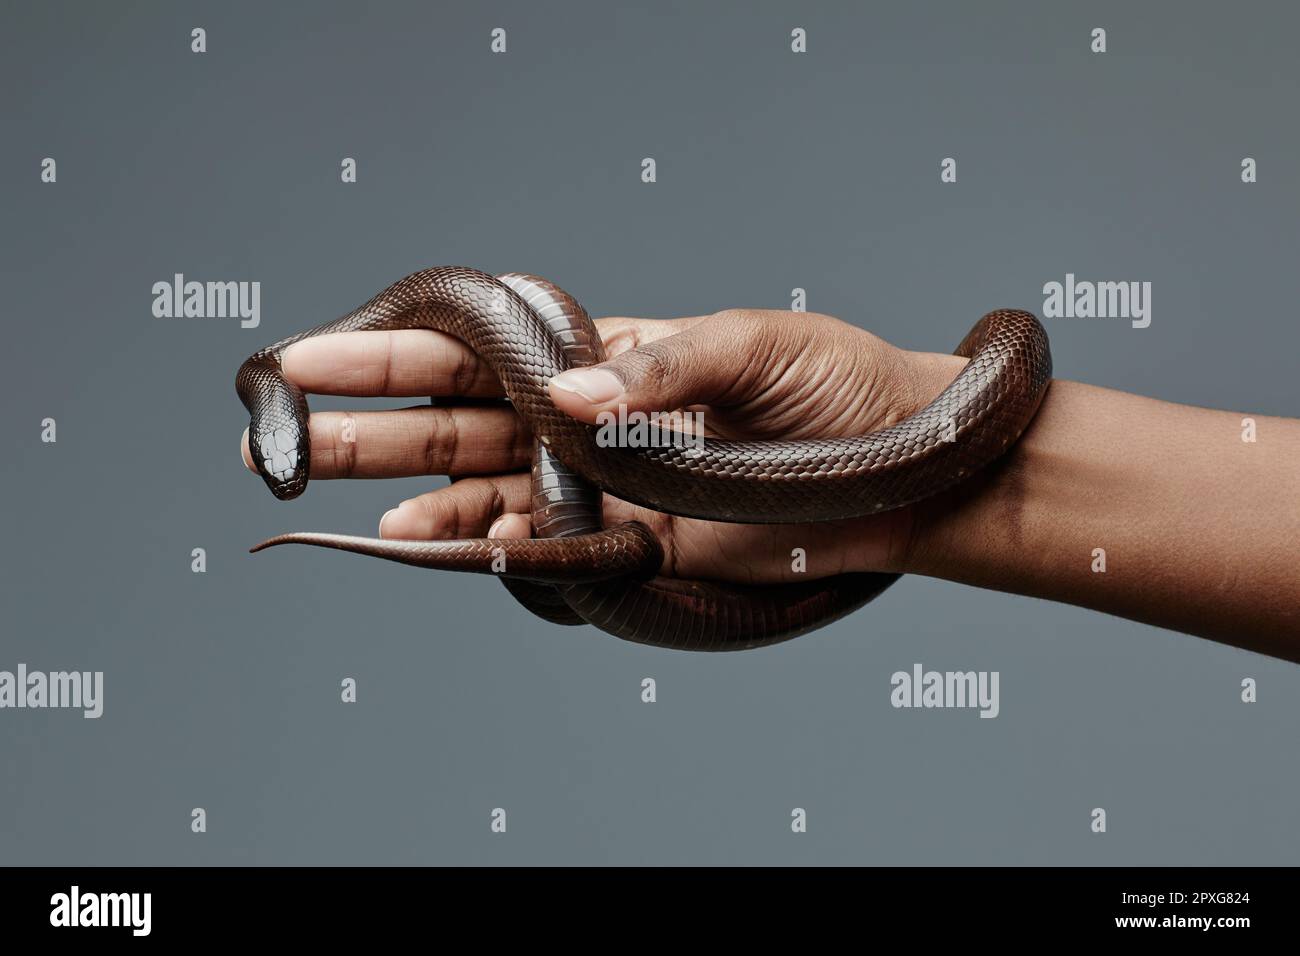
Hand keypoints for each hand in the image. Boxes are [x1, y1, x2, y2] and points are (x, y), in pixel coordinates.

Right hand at [240, 309, 961, 583]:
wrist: (903, 470)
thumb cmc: (841, 388)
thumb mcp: (757, 347)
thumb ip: (662, 366)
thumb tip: (568, 395)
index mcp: (609, 354)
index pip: (480, 349)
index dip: (392, 352)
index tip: (311, 355)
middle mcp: (593, 418)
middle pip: (456, 417)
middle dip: (367, 422)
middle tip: (279, 429)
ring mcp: (605, 482)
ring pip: (480, 484)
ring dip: (403, 489)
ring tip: (325, 492)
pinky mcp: (630, 540)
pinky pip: (537, 543)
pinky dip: (478, 543)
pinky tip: (420, 539)